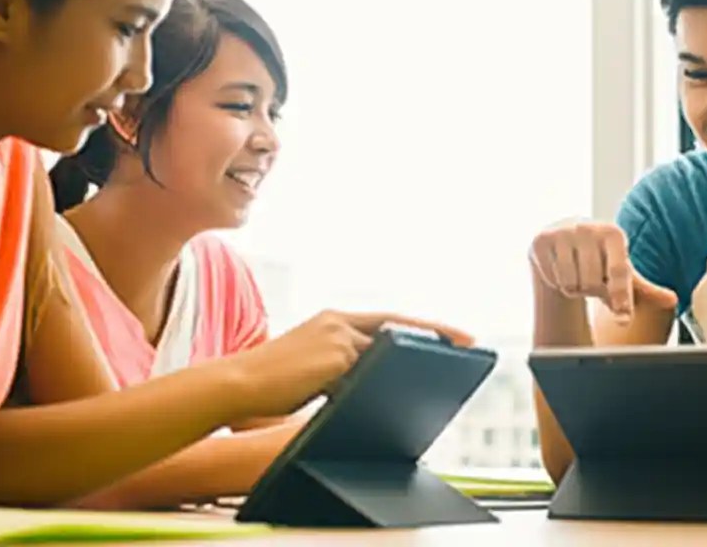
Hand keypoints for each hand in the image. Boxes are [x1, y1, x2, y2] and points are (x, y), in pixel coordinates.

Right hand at [227, 311, 473, 417]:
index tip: (448, 332)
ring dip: (418, 357)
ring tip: (452, 363)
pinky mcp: (336, 356)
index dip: (418, 326)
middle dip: (436, 332)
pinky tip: (416, 386)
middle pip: (397, 325)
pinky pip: (374, 367)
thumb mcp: (312, 371)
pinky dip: (394, 375)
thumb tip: (370, 384)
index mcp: (332, 321)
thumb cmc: (268, 385)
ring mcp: (338, 336)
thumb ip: (342, 369)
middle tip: (470, 340)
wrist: (236, 385)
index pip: (385, 321)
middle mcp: (338, 321)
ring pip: (388, 346)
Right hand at [530, 220, 677, 318]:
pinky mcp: (541, 240)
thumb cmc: (599, 261)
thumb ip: (646, 290)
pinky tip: (560, 269)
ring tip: (576, 274)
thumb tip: (672, 300)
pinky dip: (556, 282)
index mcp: (613, 233)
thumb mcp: (623, 274)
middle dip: (592, 290)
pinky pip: (552, 279)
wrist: (564, 244)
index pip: (618, 273)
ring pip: (570, 283)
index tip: (624, 318)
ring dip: (574, 288)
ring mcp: (562, 231)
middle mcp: (587, 227)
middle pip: (592, 283)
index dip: (621, 298)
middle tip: (590, 279)